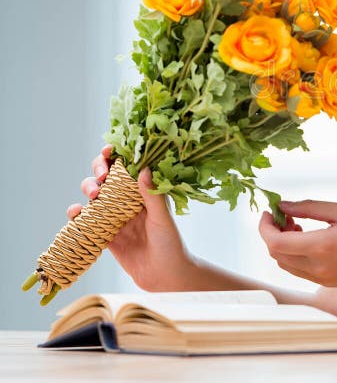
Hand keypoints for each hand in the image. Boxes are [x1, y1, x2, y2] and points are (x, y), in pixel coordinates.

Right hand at [67, 145, 195, 290]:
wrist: (164, 276)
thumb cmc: (170, 244)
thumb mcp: (162, 219)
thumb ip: (152, 196)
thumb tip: (144, 168)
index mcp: (144, 192)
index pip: (128, 167)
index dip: (116, 156)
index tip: (108, 151)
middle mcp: (127, 201)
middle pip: (107, 176)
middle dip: (99, 170)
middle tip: (102, 176)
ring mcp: (114, 216)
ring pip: (94, 195)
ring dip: (88, 189)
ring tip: (92, 195)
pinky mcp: (103, 234)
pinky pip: (85, 220)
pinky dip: (76, 214)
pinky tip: (75, 213)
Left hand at [258, 200, 336, 286]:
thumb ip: (307, 207)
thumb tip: (281, 206)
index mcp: (321, 246)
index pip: (275, 242)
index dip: (264, 227)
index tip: (269, 211)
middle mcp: (318, 267)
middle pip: (276, 254)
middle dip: (273, 233)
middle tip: (285, 214)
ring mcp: (321, 279)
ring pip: (285, 264)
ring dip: (283, 244)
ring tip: (297, 224)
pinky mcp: (326, 283)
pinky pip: (298, 270)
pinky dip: (294, 254)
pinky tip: (308, 238)